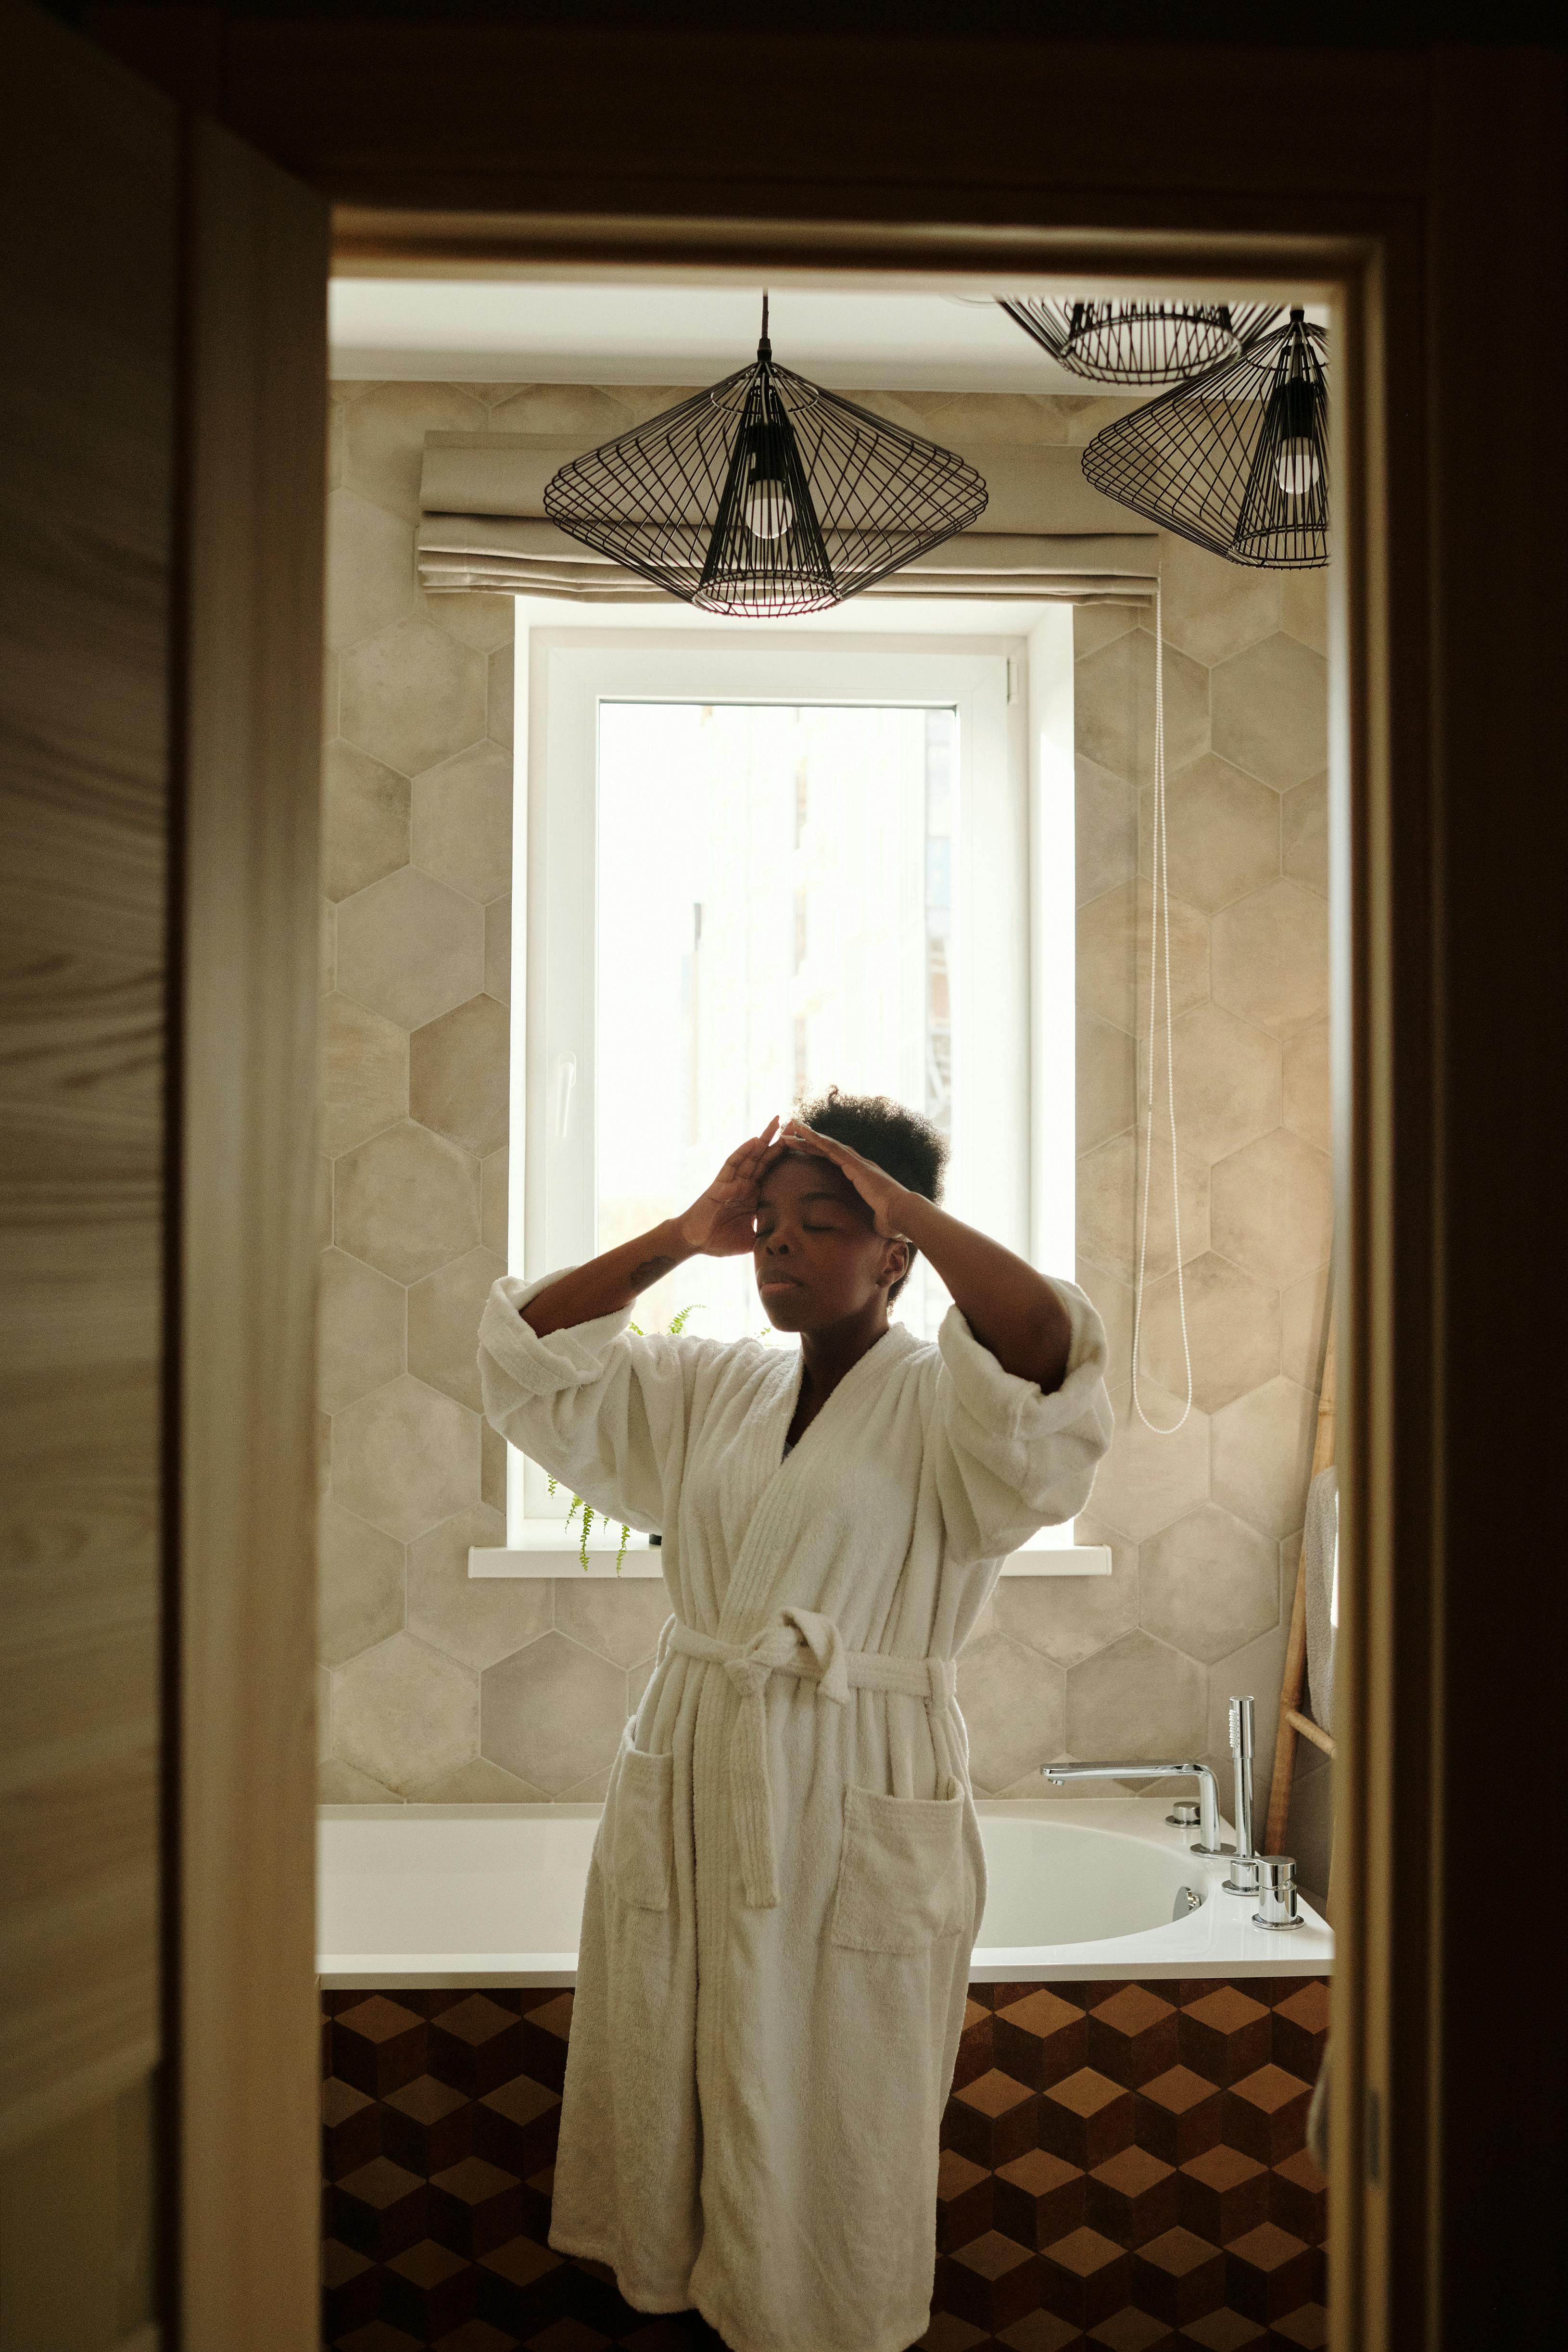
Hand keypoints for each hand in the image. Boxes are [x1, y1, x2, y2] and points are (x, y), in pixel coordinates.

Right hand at [677, 1118, 782, 1256]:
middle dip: (778, 1140)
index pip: (772, 1171)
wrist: (695, 1242)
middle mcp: (744, 1184)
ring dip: (762, 1139)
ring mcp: (732, 1182)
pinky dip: (742, 1152)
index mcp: (754, 1195)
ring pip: (750, 1156)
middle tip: (792, 1122)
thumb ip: (766, 1237)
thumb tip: (787, 1243)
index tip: (801, 1143)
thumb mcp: (751, 1240)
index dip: (784, 1157)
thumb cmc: (719, 1240)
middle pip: (764, 1158)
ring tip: (776, 1122)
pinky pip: (732, 1165)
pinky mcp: (720, 1184)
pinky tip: (754, 1140)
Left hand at [777, 1120, 915, 1239]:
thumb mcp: (876, 1219)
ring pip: (827, 1144)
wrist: (902, 1214)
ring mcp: (857, 1162)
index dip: (820, 1152)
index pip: (835, 1160)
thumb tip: (877, 1231)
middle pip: (829, 1148)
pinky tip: (805, 1133)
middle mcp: (858, 1164)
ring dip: (809, 1135)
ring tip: (792, 1125)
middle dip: (810, 1139)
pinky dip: (817, 1139)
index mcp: (861, 1175)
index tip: (806, 1146)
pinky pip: (832, 1149)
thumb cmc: (892, 1220)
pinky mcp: (854, 1164)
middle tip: (793, 1129)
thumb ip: (872, 1219)